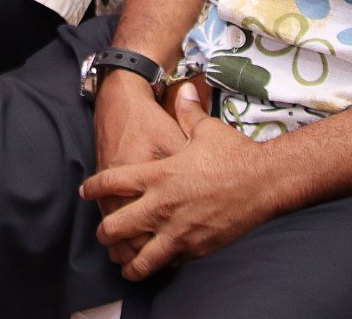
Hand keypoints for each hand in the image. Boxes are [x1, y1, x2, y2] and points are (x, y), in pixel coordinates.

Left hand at [82, 83, 276, 281]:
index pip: (111, 183)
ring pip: (139, 256)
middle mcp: (162, 206)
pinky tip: (156, 260)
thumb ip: (187, 113)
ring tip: (122, 261)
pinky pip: (168, 261)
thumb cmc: (234, 154)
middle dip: (105, 233)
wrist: (264, 182)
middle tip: (103, 233)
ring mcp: (178, 230)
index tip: (87, 191)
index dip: (94, 188)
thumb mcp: (206, 129)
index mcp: (158, 175)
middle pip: (116, 227)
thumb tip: (184, 90)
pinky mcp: (196, 247)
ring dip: (127, 260)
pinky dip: (159, 262)